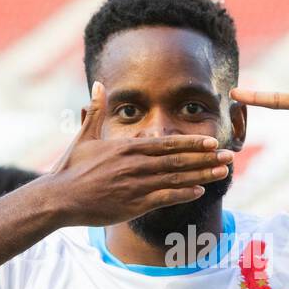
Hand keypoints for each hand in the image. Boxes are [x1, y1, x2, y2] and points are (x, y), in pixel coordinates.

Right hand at [46, 81, 234, 227]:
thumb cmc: (72, 169)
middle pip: (178, 159)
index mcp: (127, 147)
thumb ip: (96, 111)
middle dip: (206, 158)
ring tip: (223, 172)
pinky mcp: (134, 204)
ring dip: (202, 174)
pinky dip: (183, 194)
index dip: (191, 142)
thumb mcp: (85, 136)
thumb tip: (99, 84)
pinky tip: (200, 192)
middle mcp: (136, 164)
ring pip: (177, 178)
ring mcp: (136, 184)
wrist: (59, 197)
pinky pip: (165, 198)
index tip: (210, 141)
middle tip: (228, 156)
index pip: (166, 143)